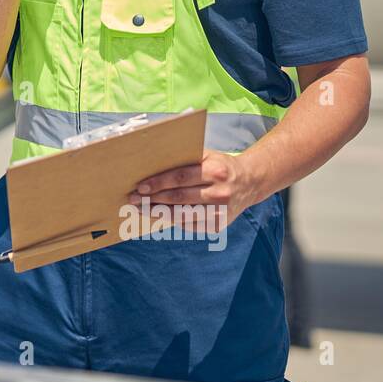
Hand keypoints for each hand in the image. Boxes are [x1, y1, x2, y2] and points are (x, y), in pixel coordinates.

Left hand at [125, 150, 264, 231]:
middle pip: (179, 198)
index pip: (181, 178)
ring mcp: (220, 212)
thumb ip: (186, 158)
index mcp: (215, 172)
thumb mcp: (208, 156)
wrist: (249, 183)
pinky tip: (159, 215)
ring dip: (158, 212)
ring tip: (140, 209)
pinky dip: (173, 220)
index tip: (140, 186)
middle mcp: (219, 193)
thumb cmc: (220, 166)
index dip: (158, 183)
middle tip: (133, 199)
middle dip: (153, 199)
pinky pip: (189, 225)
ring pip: (182, 215)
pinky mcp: (218, 225)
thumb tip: (153, 162)